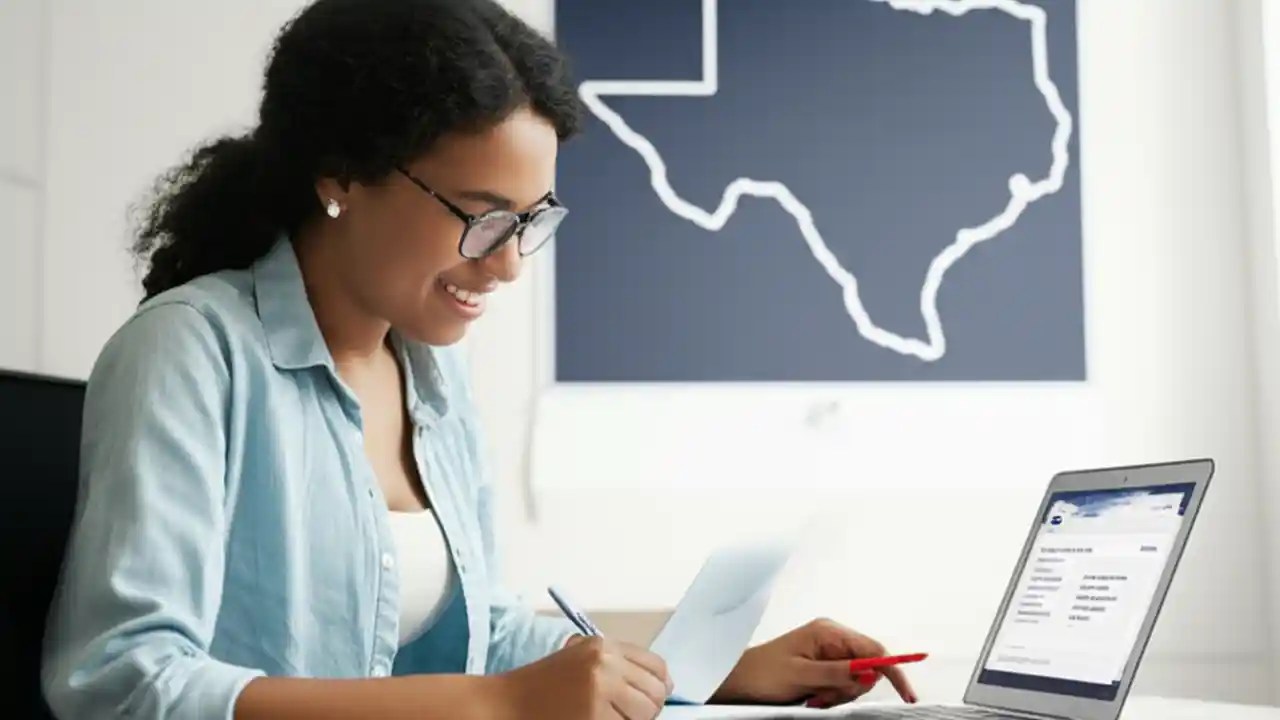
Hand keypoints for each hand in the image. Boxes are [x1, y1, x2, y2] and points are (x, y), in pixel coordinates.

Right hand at [495, 635, 672, 719]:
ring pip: (646, 715)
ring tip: (611, 719)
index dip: (660, 686)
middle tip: (630, 716)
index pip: (657, 667)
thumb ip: (616, 666)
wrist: (506, 704)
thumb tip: (660, 685)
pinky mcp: (595, 717)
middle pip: (656, 693)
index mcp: (603, 646)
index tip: (654, 698)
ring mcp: (601, 691)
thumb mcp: (579, 661)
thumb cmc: (539, 687)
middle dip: (649, 709)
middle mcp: (605, 664)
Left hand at [712, 618, 917, 708]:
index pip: (874, 649)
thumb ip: (837, 673)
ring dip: (839, 695)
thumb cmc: (762, 673)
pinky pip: (842, 686)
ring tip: (813, 697)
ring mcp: (828, 653)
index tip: (907, 694)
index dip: (893, 670)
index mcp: (828, 632)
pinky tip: (813, 697)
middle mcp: (832, 639)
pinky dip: (832, 696)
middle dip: (852, 688)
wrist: (738, 681)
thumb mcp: (801, 675)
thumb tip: (869, 671)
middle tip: (825, 696)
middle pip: (868, 668)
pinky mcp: (824, 668)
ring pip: (855, 681)